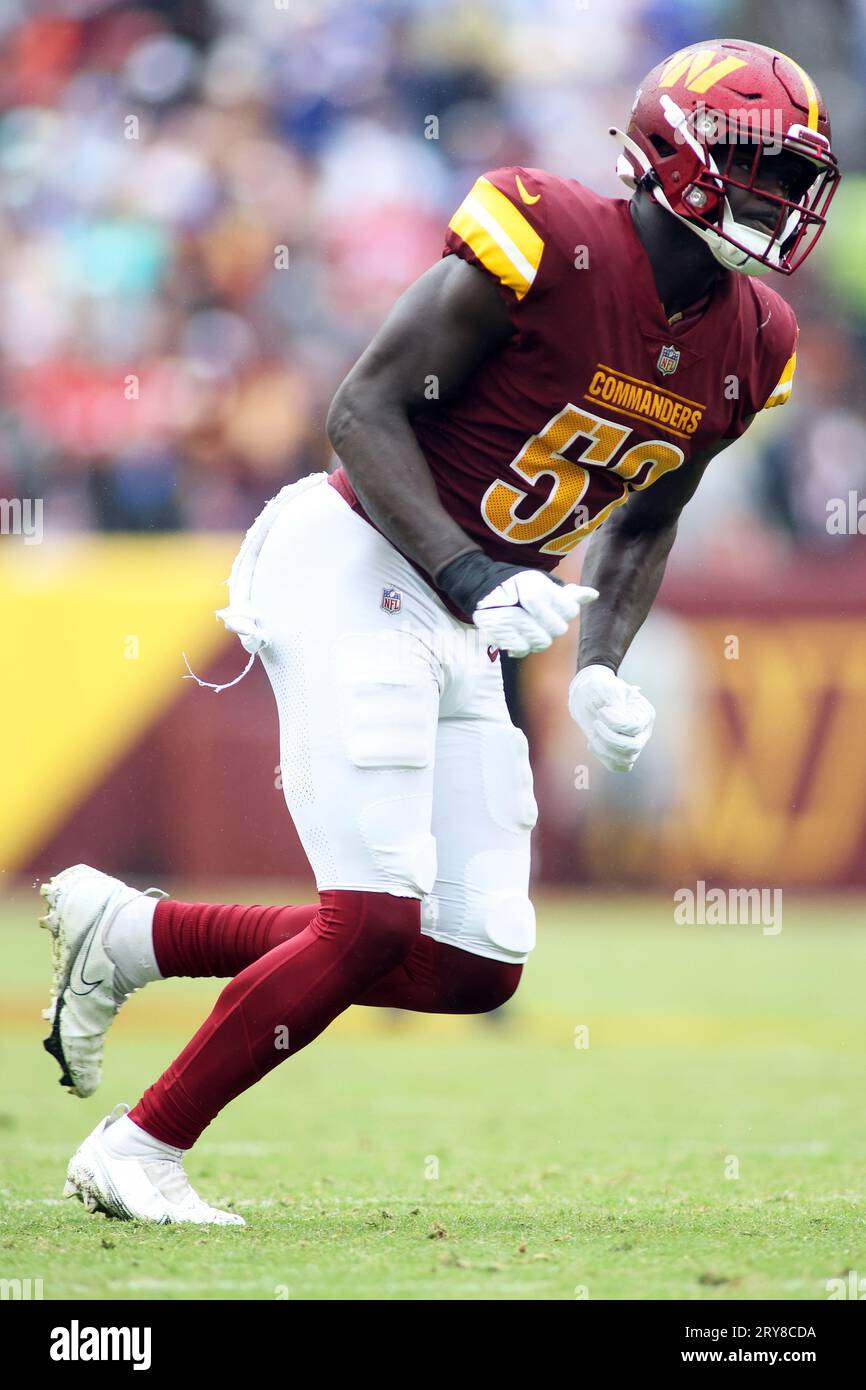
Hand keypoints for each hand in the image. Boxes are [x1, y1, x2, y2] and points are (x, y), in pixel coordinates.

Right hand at [472, 571, 598, 657]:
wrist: (485, 590)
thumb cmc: (519, 589)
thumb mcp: (544, 584)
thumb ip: (569, 594)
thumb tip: (594, 595)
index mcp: (540, 586)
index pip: (570, 610)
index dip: (563, 612)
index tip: (551, 608)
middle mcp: (528, 600)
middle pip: (559, 629)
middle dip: (550, 627)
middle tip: (537, 620)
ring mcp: (512, 617)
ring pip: (543, 642)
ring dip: (537, 639)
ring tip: (528, 629)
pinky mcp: (500, 632)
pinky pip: (523, 650)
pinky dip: (521, 646)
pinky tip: (516, 636)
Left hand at [568, 664, 654, 771]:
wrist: (589, 697)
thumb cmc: (601, 690)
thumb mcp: (608, 689)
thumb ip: (615, 702)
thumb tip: (618, 718)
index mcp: (645, 714)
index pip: (634, 727)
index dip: (615, 723)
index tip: (601, 711)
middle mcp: (643, 732)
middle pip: (632, 747)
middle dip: (609, 738)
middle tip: (595, 723)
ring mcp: (633, 745)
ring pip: (624, 759)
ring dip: (603, 747)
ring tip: (593, 731)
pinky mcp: (621, 755)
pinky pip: (615, 766)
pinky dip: (602, 756)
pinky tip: (593, 742)